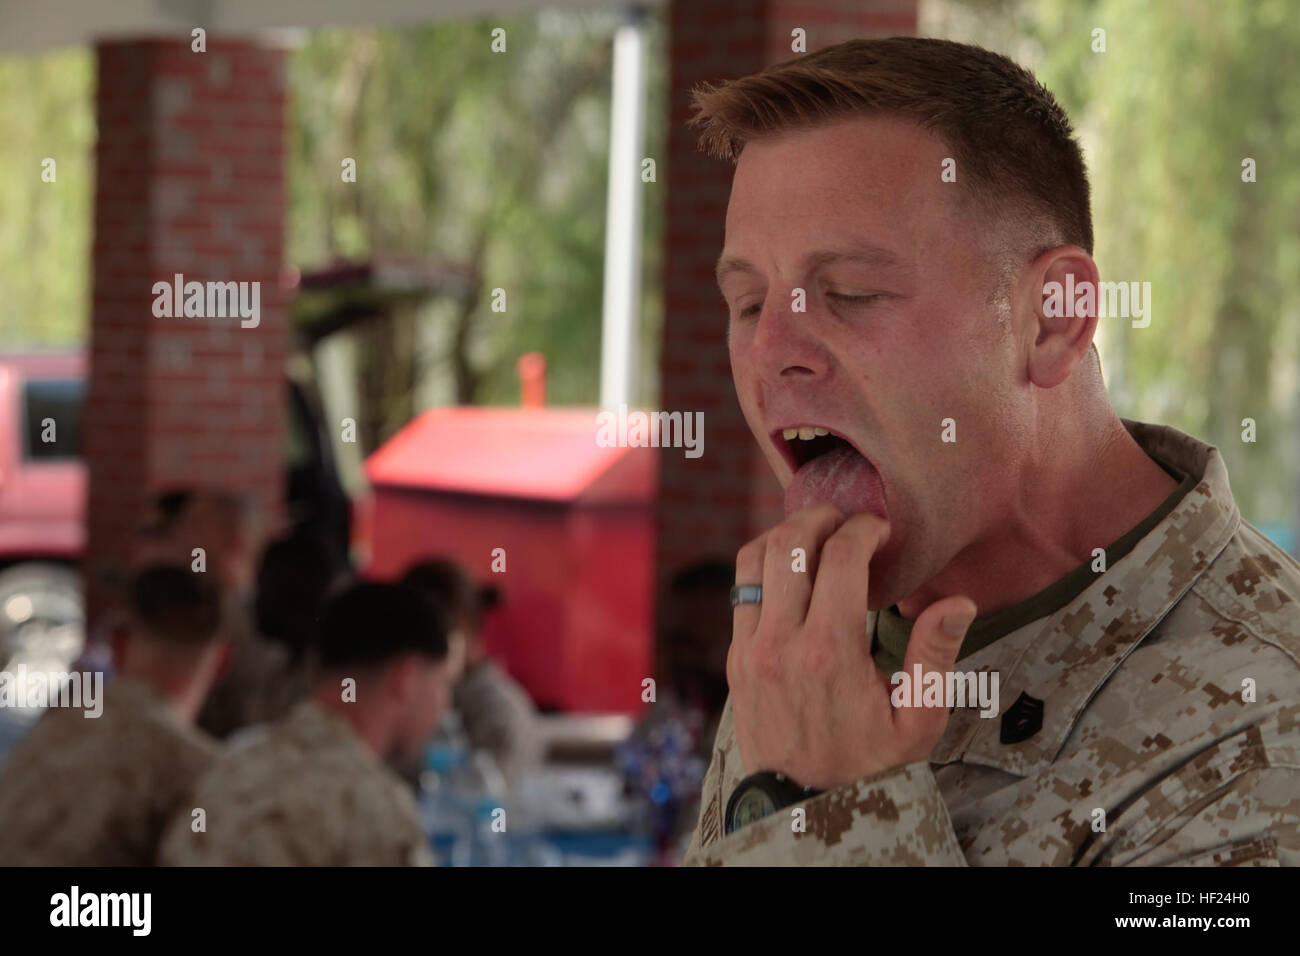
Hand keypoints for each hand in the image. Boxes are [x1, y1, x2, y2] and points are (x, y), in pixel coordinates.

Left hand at [727, 502, 976, 790]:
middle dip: (820, 518)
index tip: (881, 530)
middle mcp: (781, 644)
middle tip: (847, 520)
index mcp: (831, 652)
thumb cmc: (870, 765)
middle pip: (788, 544)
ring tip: (816, 537)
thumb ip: (934, 655)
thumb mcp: (917, 719)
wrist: (807, 809)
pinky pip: (740, 592)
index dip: (863, 529)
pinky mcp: (735, 661)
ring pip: (752, 560)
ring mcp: (750, 651)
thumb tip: (957, 602)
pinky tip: (793, 575)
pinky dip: (764, 568)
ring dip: (784, 536)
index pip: (839, 557)